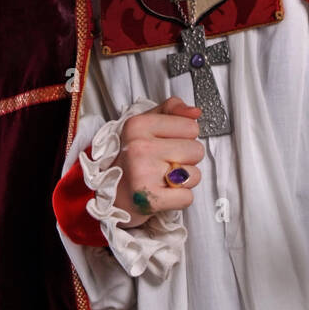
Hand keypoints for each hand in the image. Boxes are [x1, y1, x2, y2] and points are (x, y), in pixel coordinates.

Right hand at [111, 96, 203, 227]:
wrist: (112, 195)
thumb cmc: (133, 158)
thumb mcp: (147, 125)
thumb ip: (172, 110)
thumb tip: (195, 112)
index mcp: (138, 125)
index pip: (191, 126)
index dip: (183, 137)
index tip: (165, 144)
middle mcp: (139, 147)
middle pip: (196, 151)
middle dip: (186, 159)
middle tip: (163, 164)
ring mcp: (143, 174)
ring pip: (195, 175)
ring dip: (183, 181)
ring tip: (162, 179)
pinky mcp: (150, 199)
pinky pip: (187, 197)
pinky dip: (179, 199)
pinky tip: (163, 194)